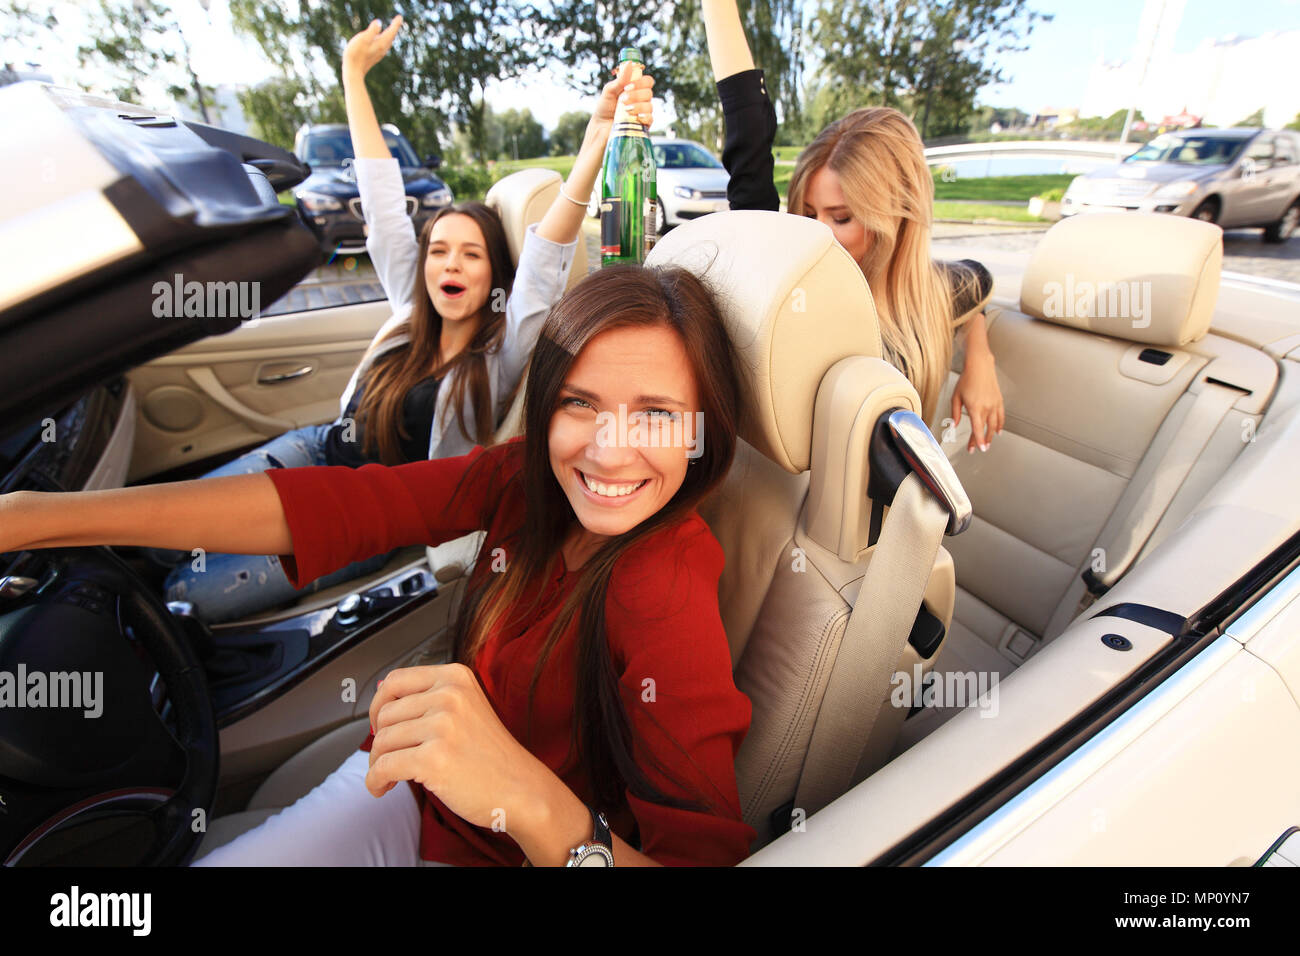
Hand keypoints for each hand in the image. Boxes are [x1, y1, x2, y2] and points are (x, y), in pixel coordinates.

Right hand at [343, 15, 401, 77]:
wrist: (353, 72)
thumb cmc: (355, 55)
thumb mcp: (362, 40)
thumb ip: (371, 31)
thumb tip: (379, 22)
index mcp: (381, 43)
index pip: (391, 31)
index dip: (395, 24)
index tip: (400, 17)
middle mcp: (382, 49)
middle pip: (391, 36)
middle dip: (394, 28)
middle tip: (398, 20)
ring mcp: (379, 54)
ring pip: (388, 42)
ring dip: (390, 34)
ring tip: (392, 29)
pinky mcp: (374, 57)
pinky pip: (383, 46)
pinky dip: (385, 40)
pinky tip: (383, 41)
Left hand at [366, 664, 557, 834]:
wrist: (522, 789)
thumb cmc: (492, 754)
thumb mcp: (466, 707)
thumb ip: (428, 697)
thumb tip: (381, 691)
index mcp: (455, 677)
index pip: (395, 680)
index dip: (379, 705)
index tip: (381, 725)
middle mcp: (449, 695)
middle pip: (386, 714)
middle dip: (380, 741)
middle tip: (390, 758)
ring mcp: (443, 726)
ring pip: (382, 741)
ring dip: (378, 764)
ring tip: (390, 776)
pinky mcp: (434, 759)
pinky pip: (384, 767)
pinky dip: (375, 782)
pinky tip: (383, 788)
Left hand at [589, 60, 654, 131]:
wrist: (600, 127)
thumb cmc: (604, 108)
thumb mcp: (609, 91)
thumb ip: (620, 79)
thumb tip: (629, 63)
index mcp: (635, 89)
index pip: (648, 81)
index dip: (641, 82)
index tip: (627, 86)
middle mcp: (641, 100)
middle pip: (649, 93)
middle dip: (635, 95)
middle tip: (622, 100)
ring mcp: (643, 112)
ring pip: (649, 106)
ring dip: (637, 106)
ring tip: (625, 109)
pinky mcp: (643, 125)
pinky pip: (650, 119)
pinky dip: (644, 117)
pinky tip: (637, 117)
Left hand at [951, 351, 1003, 452]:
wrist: (980, 366)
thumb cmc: (967, 379)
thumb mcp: (956, 397)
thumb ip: (955, 413)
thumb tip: (954, 425)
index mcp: (975, 408)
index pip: (977, 429)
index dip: (977, 441)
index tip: (977, 449)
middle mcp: (987, 407)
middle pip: (986, 429)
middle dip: (983, 441)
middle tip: (980, 448)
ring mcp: (994, 404)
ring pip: (995, 425)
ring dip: (991, 435)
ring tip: (988, 443)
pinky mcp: (999, 400)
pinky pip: (1001, 416)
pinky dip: (1000, 425)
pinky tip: (998, 431)